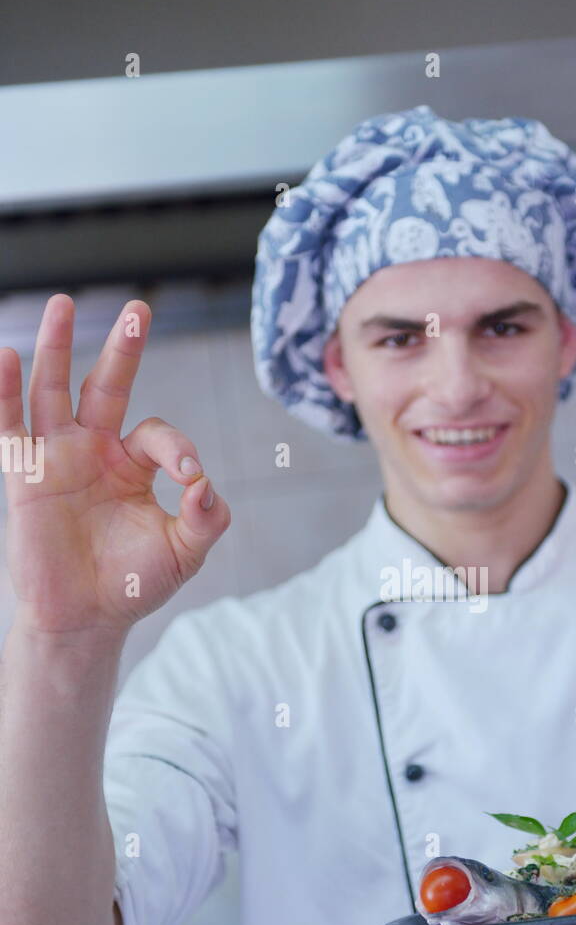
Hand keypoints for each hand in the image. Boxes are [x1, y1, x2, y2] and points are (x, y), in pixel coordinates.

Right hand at [0, 294, 230, 637]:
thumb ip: (207, 518)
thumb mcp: (185, 553)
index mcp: (133, 465)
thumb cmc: (134, 584)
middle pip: (108, 386)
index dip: (176, 448)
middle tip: (140, 309)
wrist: (85, 620)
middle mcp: (95, 450)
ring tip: (65, 303)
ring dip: (59, 347)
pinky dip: (4, 390)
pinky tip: (5, 353)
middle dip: (124, 349)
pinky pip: (10, 425)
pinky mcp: (25, 475)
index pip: (156, 434)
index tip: (189, 477)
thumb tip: (206, 483)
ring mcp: (58, 458)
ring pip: (55, 390)